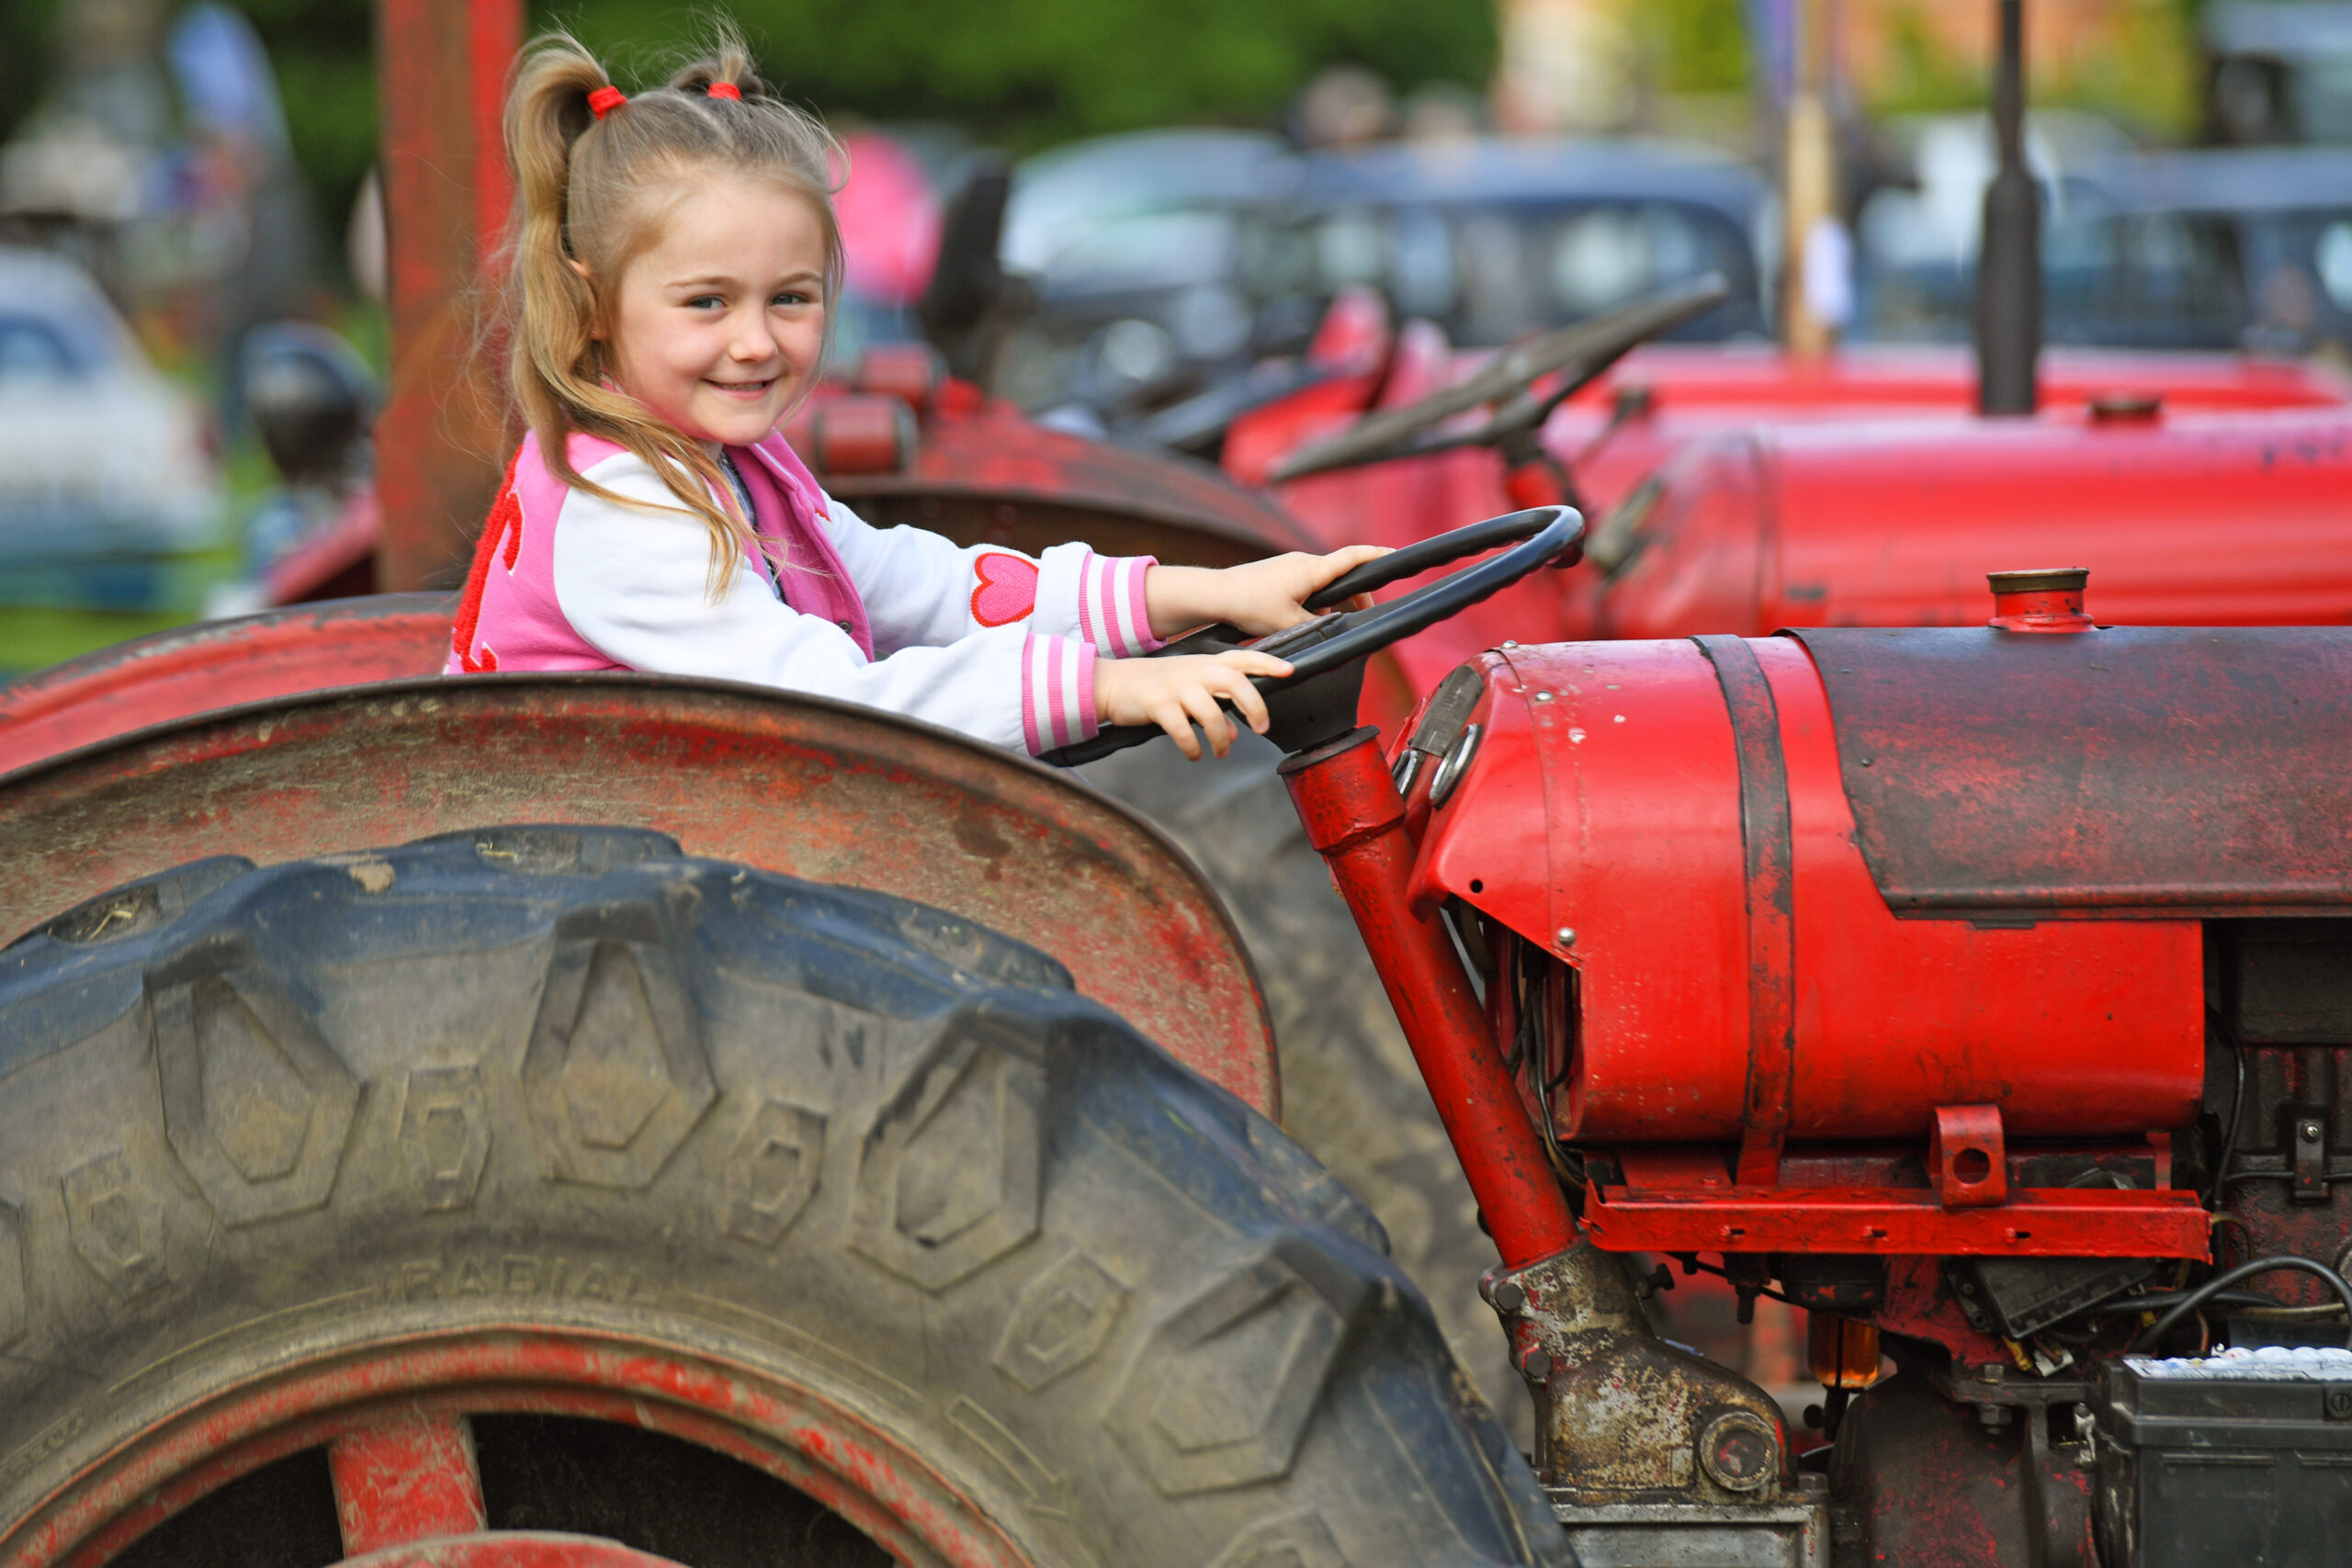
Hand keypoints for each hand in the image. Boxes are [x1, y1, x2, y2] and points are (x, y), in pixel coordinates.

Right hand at [1094, 650, 1291, 759]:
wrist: (1113, 684)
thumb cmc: (1157, 686)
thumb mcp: (1189, 691)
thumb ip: (1216, 707)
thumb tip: (1235, 734)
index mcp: (1205, 664)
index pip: (1242, 658)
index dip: (1267, 663)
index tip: (1290, 671)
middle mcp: (1194, 671)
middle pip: (1234, 681)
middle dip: (1254, 705)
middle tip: (1262, 728)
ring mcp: (1176, 686)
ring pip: (1210, 712)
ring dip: (1221, 738)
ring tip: (1221, 752)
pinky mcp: (1157, 704)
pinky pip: (1182, 730)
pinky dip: (1192, 747)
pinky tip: (1195, 754)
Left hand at [1146, 545, 1392, 639]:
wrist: (1216, 594)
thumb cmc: (1250, 606)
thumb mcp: (1289, 624)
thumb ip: (1318, 627)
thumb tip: (1335, 630)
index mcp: (1311, 570)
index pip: (1353, 558)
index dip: (1378, 557)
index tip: (1397, 555)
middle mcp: (1303, 562)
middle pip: (1342, 573)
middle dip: (1357, 593)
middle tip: (1366, 613)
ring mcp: (1291, 565)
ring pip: (1324, 581)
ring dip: (1334, 599)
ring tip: (1336, 621)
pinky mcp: (1280, 572)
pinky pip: (1308, 583)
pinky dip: (1317, 599)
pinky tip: (1308, 619)